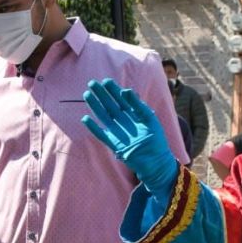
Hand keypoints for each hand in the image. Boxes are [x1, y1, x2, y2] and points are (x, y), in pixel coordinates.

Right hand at [82, 78, 178, 193]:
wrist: (156, 161)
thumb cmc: (156, 139)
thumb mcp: (149, 118)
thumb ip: (138, 105)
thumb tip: (126, 90)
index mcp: (134, 114)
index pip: (121, 99)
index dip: (113, 90)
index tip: (106, 81)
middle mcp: (123, 121)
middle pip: (110, 105)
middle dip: (101, 94)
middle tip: (92, 83)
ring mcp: (117, 132)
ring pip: (103, 116)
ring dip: (95, 106)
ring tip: (87, 94)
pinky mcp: (113, 143)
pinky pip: (100, 134)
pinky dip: (93, 127)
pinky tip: (85, 119)